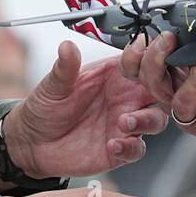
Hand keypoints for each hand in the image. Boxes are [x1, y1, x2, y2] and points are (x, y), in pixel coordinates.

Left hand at [1, 41, 167, 180]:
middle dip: (163, 89)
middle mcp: (125, 98)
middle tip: (151, 91)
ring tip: (125, 122)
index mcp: (114, 75)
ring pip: (156, 119)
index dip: (152, 59)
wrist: (32, 143)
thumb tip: (67, 46)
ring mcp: (124, 124)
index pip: (144, 61)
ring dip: (147, 120)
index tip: (146, 60)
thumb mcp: (53, 86)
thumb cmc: (45, 108)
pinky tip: (112, 145)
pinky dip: (130, 147)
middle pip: (161, 90)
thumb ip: (64, 68)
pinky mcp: (119, 150)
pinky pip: (137, 149)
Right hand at [119, 31, 195, 162]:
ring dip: (190, 82)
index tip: (146, 35)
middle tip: (169, 40)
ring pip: (176, 102)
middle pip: (150, 81)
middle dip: (155, 59)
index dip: (134, 54)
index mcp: (171, 72)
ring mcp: (192, 113)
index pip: (138, 67)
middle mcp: (175, 94)